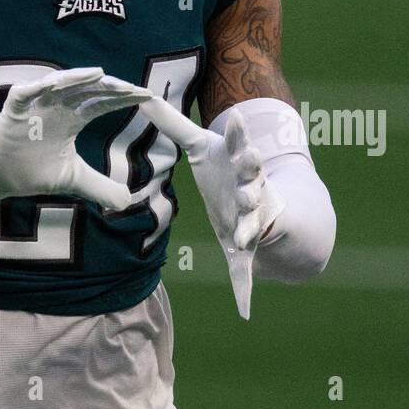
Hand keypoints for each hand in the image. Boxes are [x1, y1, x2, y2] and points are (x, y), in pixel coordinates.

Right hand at [0, 66, 152, 210]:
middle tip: (133, 88)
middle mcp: (56, 108)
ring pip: (58, 85)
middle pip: (86, 90)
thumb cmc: (30, 170)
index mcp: (71, 119)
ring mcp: (34, 107)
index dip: (124, 98)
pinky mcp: (12, 111)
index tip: (149, 96)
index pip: (102, 103)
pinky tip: (53, 83)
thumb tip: (127, 202)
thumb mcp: (70, 180)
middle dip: (109, 87)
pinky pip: (23, 93)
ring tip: (100, 74)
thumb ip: (98, 186)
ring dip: (77, 79)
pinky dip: (36, 87)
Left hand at [137, 98, 285, 319]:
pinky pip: (246, 271)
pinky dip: (244, 291)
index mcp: (240, 162)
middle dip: (253, 172)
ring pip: (253, 220)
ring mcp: (252, 218)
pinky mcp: (248, 246)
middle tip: (253, 161)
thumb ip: (173, 123)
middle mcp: (251, 189)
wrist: (265, 207)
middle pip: (253, 178)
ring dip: (249, 227)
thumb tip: (143, 96)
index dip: (240, 134)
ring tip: (244, 236)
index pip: (241, 144)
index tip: (239, 120)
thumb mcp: (202, 146)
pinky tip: (244, 312)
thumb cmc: (227, 171)